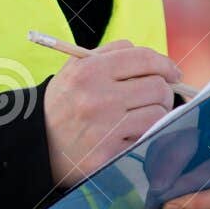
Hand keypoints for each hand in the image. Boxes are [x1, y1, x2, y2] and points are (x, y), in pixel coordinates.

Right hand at [43, 39, 183, 187]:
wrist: (36, 143)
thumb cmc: (64, 102)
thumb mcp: (75, 69)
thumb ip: (112, 54)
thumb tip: (156, 60)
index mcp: (89, 70)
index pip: (144, 58)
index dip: (165, 64)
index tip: (173, 73)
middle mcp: (97, 97)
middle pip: (157, 86)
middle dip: (164, 91)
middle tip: (159, 96)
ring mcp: (103, 128)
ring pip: (157, 113)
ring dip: (158, 113)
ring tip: (145, 114)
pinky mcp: (107, 154)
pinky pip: (144, 138)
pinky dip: (144, 134)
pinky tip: (132, 133)